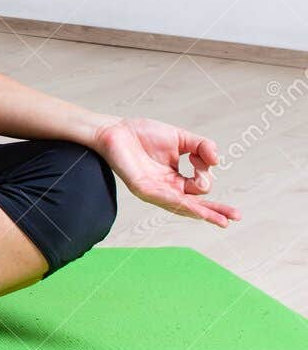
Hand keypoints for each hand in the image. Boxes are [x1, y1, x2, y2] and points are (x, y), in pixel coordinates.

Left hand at [93, 116, 238, 226]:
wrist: (114, 129)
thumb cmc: (143, 134)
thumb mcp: (181, 138)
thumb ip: (202, 147)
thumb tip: (217, 161)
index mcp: (175, 178)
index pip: (200, 186)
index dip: (206, 171)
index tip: (200, 157)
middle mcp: (167, 188)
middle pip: (196, 204)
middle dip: (216, 211)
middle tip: (235, 217)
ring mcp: (155, 191)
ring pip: (184, 206)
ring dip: (204, 212)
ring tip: (222, 220)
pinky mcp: (143, 189)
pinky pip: (166, 199)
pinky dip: (183, 205)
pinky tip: (197, 211)